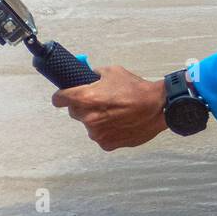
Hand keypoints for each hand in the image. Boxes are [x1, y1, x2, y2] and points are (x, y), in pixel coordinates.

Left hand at [51, 65, 167, 151]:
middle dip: (82, 106)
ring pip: (88, 125)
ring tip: (114, 112)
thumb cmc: (136, 89)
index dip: (61, 96)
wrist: (157, 107)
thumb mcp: (112, 72)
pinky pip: (100, 136)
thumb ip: (93, 75)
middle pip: (74, 112)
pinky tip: (119, 123)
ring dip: (96, 120)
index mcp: (85, 98)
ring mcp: (97, 133)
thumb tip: (86, 78)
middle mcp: (88, 117)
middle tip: (98, 102)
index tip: (63, 97)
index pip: (58, 99)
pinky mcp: (107, 144)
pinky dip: (107, 131)